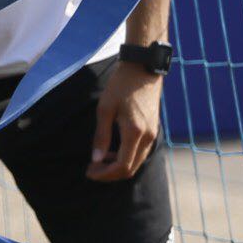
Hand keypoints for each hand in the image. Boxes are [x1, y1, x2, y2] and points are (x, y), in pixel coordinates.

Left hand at [87, 62, 162, 181]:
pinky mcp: (153, 130)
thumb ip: (101, 136)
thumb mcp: (105, 109)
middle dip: (110, 174)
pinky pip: (141, 153)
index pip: (122, 167)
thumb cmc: (120, 86)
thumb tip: (96, 159)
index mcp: (134, 133)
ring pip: (136, 162)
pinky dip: (127, 157)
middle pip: (130, 169)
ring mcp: (153, 134)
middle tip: (92, 169)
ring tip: (100, 160)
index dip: (105, 174)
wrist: (142, 68)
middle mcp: (147, 137)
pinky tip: (113, 151)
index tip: (89, 171)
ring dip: (118, 166)